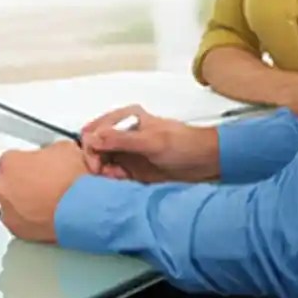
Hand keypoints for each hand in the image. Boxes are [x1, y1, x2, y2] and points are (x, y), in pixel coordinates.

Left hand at [0, 142, 87, 242]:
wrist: (80, 209)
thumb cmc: (71, 175)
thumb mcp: (64, 149)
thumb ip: (48, 152)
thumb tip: (50, 157)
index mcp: (10, 161)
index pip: (12, 159)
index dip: (27, 164)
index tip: (40, 168)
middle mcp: (1, 186)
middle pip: (6, 183)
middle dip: (19, 184)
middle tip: (41, 186)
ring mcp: (6, 210)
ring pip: (10, 205)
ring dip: (22, 204)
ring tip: (45, 205)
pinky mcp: (16, 231)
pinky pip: (19, 223)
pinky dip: (29, 221)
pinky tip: (46, 218)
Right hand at [79, 105, 219, 183]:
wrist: (206, 161)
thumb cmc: (183, 144)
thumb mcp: (151, 141)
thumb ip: (121, 140)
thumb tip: (92, 138)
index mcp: (126, 118)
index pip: (95, 131)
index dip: (91, 147)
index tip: (97, 163)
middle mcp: (124, 133)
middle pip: (96, 146)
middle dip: (96, 160)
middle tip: (103, 173)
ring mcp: (129, 151)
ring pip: (104, 160)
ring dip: (104, 170)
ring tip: (117, 176)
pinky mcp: (134, 167)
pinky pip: (115, 172)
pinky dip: (114, 177)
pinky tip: (122, 179)